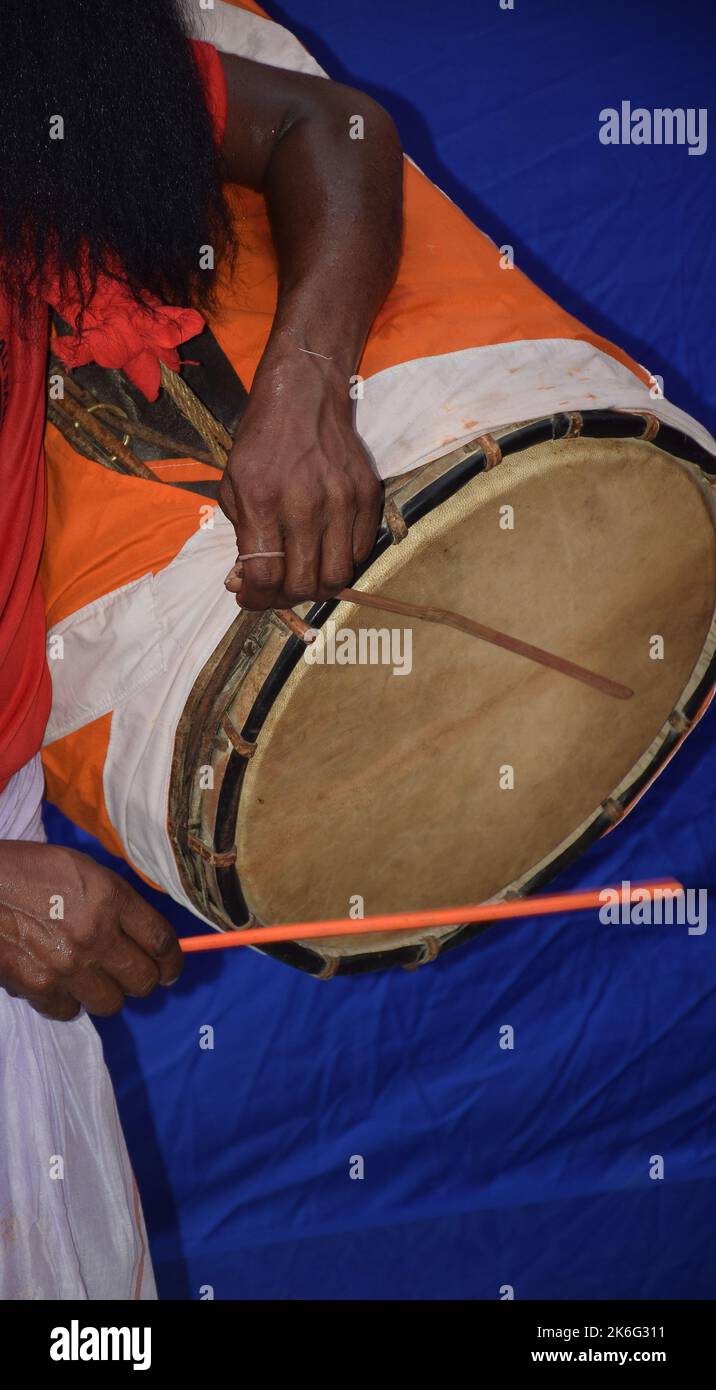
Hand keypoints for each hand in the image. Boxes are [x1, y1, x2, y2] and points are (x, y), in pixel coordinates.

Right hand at [0, 841, 182, 1020]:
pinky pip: (70, 1012)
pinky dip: (66, 1002)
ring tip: (90, 977)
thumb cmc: (26, 870)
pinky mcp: (38, 987)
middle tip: (132, 975)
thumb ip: (115, 900)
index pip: (161, 940)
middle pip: (143, 980)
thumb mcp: (81, 869)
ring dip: (105, 993)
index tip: (171, 969)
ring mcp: (67, 964)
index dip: (173, 961)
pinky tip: (57, 982)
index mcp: (110, 897)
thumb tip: (142, 935)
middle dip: (143, 980)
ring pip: (111, 1003)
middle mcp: (95, 934)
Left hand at [217, 360, 382, 611]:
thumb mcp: (233, 483)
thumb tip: (247, 581)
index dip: (255, 599)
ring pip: (337, 576)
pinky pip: (361, 551)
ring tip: (301, 577)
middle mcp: (306, 503)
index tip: (248, 598)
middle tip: (275, 591)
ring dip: (316, 587)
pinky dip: (341, 562)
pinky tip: (324, 552)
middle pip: (304, 584)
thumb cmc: (261, 441)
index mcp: (263, 499)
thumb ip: (241, 535)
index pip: (265, 575)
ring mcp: (343, 500)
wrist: (304, 395)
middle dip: (284, 598)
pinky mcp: (368, 495)